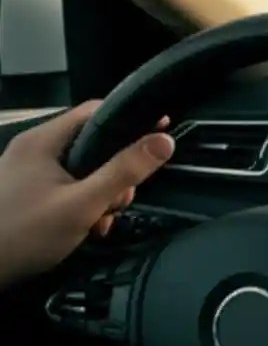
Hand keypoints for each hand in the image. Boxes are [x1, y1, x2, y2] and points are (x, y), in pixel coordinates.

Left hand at [0, 101, 173, 288]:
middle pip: (93, 144)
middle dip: (116, 173)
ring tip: (100, 221)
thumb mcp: (83, 204)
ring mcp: (27, 171)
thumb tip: (165, 141)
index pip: (96, 112)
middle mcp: (34, 149)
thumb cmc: (26, 234)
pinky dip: (82, 203)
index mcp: (44, 140)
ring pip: (83, 169)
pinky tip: (86, 227)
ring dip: (101, 194)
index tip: (160, 134)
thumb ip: (124, 172)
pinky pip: (67, 186)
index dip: (131, 121)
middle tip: (119, 201)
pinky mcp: (25, 193)